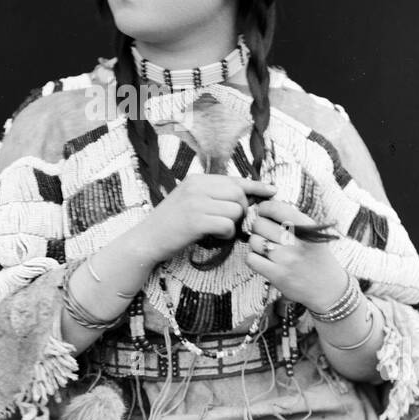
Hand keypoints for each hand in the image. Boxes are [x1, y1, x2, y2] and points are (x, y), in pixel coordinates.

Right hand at [137, 175, 276, 262]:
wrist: (146, 240)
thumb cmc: (171, 224)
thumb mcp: (190, 201)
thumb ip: (213, 196)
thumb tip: (245, 197)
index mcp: (197, 180)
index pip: (234, 179)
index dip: (256, 186)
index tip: (272, 190)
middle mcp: (197, 186)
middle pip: (238, 194)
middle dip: (241, 211)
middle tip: (231, 223)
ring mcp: (196, 202)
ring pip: (235, 210)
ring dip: (232, 225)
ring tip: (218, 231)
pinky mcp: (196, 221)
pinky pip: (227, 225)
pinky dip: (225, 235)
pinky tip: (214, 237)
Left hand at [245, 195, 348, 312]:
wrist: (328, 288)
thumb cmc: (316, 257)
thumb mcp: (313, 234)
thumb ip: (293, 220)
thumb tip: (264, 206)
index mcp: (307, 228)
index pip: (276, 208)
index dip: (264, 208)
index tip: (263, 212)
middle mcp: (297, 242)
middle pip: (260, 224)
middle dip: (258, 226)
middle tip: (264, 232)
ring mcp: (286, 260)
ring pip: (254, 241)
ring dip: (255, 243)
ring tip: (265, 247)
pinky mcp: (277, 275)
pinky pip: (251, 259)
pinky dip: (253, 258)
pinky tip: (263, 259)